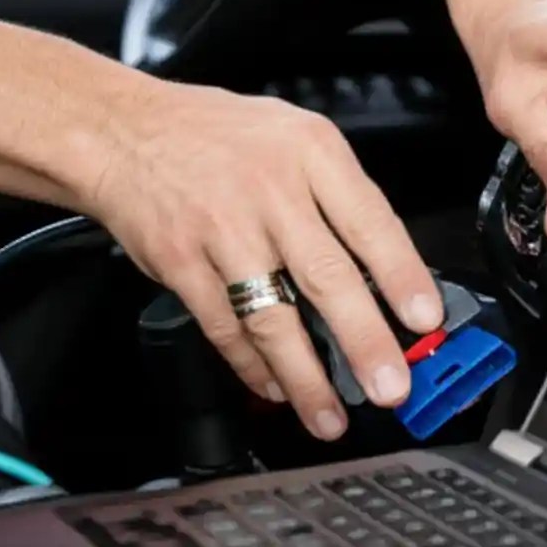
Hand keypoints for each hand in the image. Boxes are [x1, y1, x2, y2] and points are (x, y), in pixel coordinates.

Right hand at [82, 82, 442, 440]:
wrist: (122, 130)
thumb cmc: (219, 134)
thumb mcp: (296, 134)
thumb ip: (340, 193)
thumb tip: (388, 269)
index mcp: (311, 152)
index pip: (371, 221)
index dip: (403, 275)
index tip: (425, 318)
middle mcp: (271, 191)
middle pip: (327, 276)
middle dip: (364, 340)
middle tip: (390, 386)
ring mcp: (222, 230)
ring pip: (272, 316)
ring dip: (305, 376)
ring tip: (329, 415)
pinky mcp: (181, 263)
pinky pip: (224, 327)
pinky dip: (251, 366)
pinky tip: (273, 387)